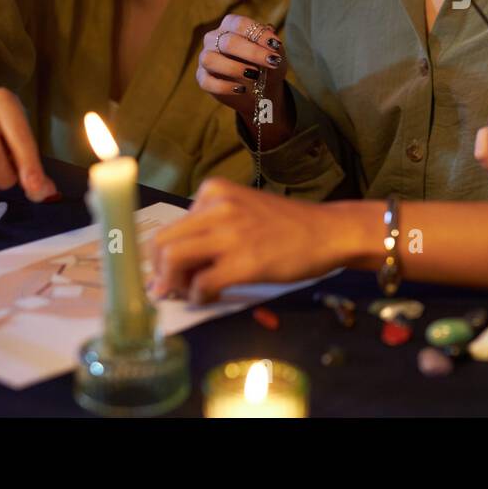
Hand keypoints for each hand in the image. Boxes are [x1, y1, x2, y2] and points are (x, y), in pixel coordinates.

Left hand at [149, 178, 361, 302]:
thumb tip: (176, 261)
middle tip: (169, 289)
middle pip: (161, 243)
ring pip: (173, 260)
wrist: (329, 231)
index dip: (160, 256)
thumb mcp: (243, 209)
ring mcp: (230, 233)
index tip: (166, 274)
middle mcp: (217, 206)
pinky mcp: (243, 261)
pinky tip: (212, 298)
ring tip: (189, 293)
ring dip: (174, 284)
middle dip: (158, 272)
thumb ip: (212, 225)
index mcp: (214, 190)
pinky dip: (199, 297)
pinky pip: (201, 284)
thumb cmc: (287, 225)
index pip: (169, 226)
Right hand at [195, 14, 292, 143]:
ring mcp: (206, 57)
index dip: (258, 34)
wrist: (262, 90)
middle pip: (228, 42)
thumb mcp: (275, 54)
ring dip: (234, 68)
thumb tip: (271, 34)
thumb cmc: (266, 65)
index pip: (240, 24)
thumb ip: (273, 44)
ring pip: (210, 59)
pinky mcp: (203, 77)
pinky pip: (207, 81)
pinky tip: (241, 89)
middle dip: (252, 53)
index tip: (275, 45)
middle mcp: (214, 38)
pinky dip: (224, 87)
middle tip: (271, 62)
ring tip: (254, 75)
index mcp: (231, 25)